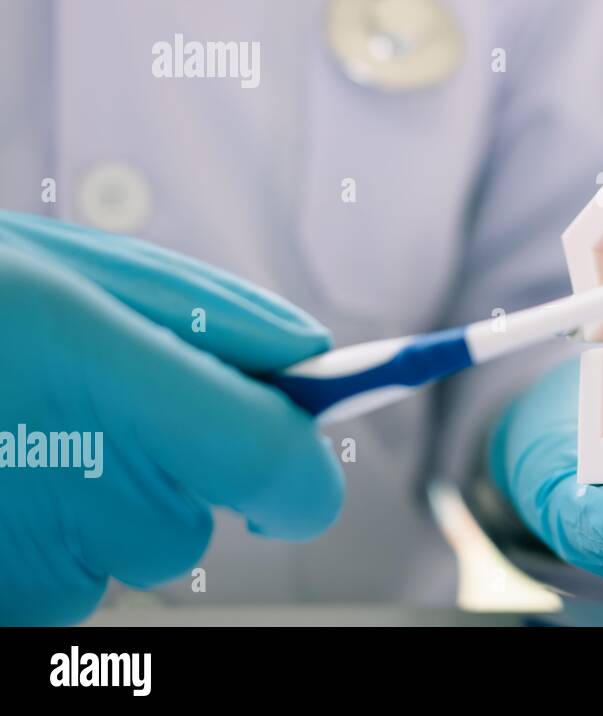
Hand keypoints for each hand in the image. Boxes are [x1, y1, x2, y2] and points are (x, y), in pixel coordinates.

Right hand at [0, 211, 342, 623]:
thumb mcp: (79, 275)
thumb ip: (218, 323)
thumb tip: (310, 360)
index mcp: (130, 392)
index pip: (286, 474)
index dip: (299, 473)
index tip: (285, 461)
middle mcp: (93, 499)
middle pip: (195, 518)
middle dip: (161, 470)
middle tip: (69, 408)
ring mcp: (36, 575)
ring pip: (120, 555)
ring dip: (86, 507)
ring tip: (1, 436)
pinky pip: (53, 591)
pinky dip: (28, 546)